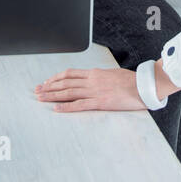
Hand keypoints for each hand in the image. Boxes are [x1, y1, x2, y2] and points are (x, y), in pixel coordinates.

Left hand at [34, 67, 149, 111]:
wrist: (143, 86)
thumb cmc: (131, 81)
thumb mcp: (113, 74)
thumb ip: (101, 77)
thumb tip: (94, 79)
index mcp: (95, 73)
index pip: (70, 74)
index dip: (56, 78)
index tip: (47, 82)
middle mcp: (92, 80)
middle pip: (65, 82)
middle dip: (49, 86)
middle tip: (37, 90)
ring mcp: (95, 91)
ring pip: (68, 92)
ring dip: (52, 95)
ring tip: (40, 98)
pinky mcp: (100, 102)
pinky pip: (79, 104)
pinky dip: (66, 106)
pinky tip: (56, 108)